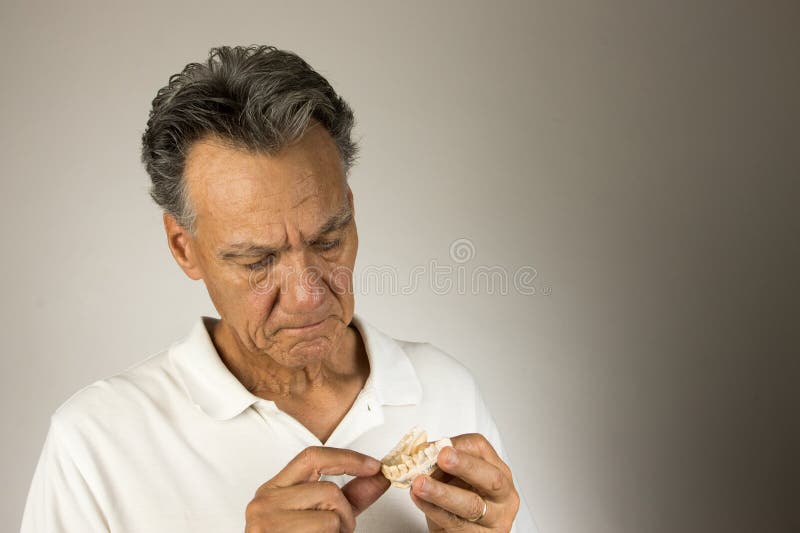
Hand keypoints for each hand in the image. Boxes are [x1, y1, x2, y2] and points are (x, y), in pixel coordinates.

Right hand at [245, 446, 389, 532]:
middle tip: (337, 531)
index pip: (312, 457)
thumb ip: (350, 496)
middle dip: (345, 513)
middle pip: (329, 490)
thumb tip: (380, 476)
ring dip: (339, 532)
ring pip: (330, 517)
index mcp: (273, 489)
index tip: (373, 466)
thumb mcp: (322, 516)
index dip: (348, 458)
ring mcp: (266, 523)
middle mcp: (264, 502)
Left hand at [409, 434, 519, 531]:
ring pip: (472, 505)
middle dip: (464, 465)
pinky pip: (455, 523)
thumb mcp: (457, 479)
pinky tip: (420, 500)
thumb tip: (423, 453)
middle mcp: (503, 496)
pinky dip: (434, 510)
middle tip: (442, 457)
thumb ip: (444, 466)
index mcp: (499, 471)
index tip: (436, 447)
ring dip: (442, 492)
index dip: (457, 445)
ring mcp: (494, 520)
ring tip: (420, 484)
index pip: (481, 450)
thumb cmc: (461, 501)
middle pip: (490, 478)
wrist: (458, 532)